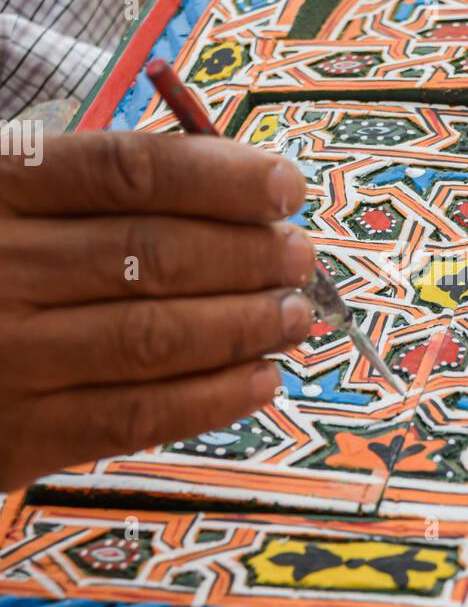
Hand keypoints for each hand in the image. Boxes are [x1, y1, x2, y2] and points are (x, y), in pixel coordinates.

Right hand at [0, 129, 314, 490]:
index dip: (221, 177)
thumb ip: (96, 189)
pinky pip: (134, 416)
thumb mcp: (7, 202)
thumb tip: (234, 188)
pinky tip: (259, 379)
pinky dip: (211, 399)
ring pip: (153, 337)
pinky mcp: (19, 436)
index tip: (285, 185)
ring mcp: (6, 357)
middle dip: (247, 255)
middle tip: (300, 258)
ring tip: (293, 315)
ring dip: (243, 325)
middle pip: (151, 254)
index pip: (128, 170)